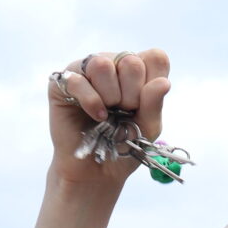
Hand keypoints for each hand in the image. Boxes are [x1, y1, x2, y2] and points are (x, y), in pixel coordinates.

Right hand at [47, 50, 171, 190]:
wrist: (99, 170)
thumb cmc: (124, 145)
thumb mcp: (148, 127)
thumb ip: (155, 103)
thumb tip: (164, 82)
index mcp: (138, 72)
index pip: (156, 57)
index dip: (153, 82)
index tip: (145, 104)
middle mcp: (113, 65)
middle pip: (130, 61)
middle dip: (132, 94)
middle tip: (124, 112)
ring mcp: (87, 71)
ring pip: (101, 64)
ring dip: (110, 96)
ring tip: (108, 113)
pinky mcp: (63, 82)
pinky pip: (78, 80)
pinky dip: (91, 102)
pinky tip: (96, 116)